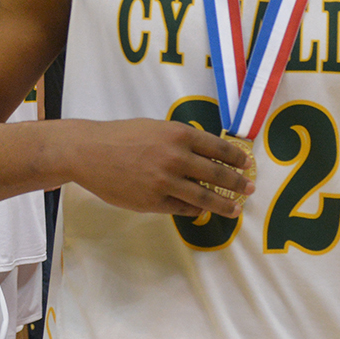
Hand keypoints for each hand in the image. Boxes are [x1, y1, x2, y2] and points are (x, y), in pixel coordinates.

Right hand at [71, 119, 254, 218]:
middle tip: (250, 189)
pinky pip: (182, 208)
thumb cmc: (122, 136)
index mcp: (179, 134)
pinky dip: (195, 210)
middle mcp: (176, 157)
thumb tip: (207, 156)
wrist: (89, 152)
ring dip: (224, 204)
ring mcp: (165, 181)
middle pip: (218, 174)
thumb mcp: (156, 128)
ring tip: (236, 209)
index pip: (219, 148)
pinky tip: (201, 210)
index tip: (248, 164)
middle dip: (238, 183)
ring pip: (204, 197)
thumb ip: (181, 140)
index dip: (237, 158)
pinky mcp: (153, 201)